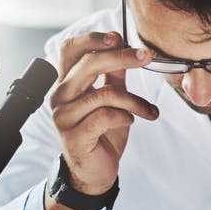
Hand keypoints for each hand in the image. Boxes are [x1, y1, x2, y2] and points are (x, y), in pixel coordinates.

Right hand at [49, 31, 158, 194]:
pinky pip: (105, 117)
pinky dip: (125, 117)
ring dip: (135, 101)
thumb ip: (113, 76)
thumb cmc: (101, 135)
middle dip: (121, 57)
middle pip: (88, 64)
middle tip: (146, 57)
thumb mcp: (111, 101)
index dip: (93, 39)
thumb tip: (124, 48)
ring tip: (150, 111)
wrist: (94, 173)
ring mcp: (64, 116)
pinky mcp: (74, 136)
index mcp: (66, 83)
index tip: (119, 37)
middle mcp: (60, 96)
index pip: (70, 49)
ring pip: (104, 94)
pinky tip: (131, 122)